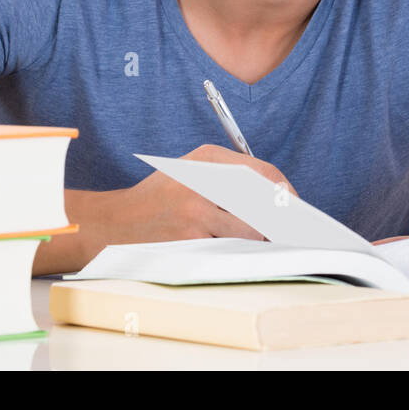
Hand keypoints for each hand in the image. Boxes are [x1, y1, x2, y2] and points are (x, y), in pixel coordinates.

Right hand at [89, 144, 296, 246]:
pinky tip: (236, 251)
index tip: (294, 204)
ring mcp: (196, 209)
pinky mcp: (191, 237)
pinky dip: (238, 252)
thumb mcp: (190, 171)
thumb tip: (278, 195)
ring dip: (260, 238)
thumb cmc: (160, 199)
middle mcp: (203, 178)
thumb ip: (229, 176)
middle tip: (289, 228)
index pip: (260, 171)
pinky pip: (230, 248)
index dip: (283, 190)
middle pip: (261, 198)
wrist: (115, 223)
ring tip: (260, 241)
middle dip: (278, 215)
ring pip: (250, 228)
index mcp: (206, 157)